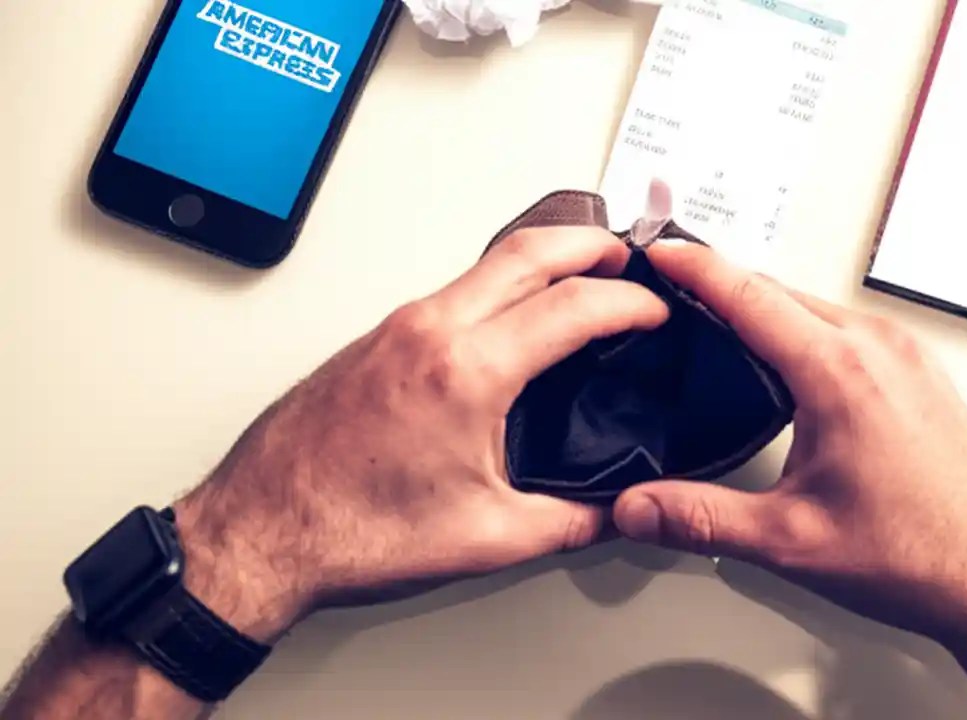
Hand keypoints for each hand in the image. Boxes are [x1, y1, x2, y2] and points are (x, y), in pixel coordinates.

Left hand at [173, 227, 669, 641]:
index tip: (655, 310)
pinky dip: (500, 283)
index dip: (631, 302)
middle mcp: (429, 331)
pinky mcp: (376, 338)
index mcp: (466, 372)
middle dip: (592, 244)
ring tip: (579, 277)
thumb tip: (615, 510)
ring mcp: (396, 327)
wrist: (259, 532)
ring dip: (544, 258)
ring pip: (486, 263)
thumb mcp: (488, 537)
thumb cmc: (349, 531)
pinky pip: (453, 288)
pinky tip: (512, 315)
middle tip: (629, 257)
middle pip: (529, 250)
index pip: (574, 306)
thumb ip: (572, 521)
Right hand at [612, 240, 966, 636]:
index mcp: (839, 372)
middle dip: (721, 285)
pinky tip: (787, 359)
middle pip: (779, 291)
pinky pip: (848, 328)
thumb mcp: (790, 539)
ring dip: (765, 307)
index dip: (693, 267)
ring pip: (816, 308)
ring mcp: (906, 356)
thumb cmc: (922, 553)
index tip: (658, 251)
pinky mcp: (921, 372)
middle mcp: (878, 348)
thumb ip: (699, 517)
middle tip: (674, 289)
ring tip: (719, 323)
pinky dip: (805, 328)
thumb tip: (636, 507)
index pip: (748, 294)